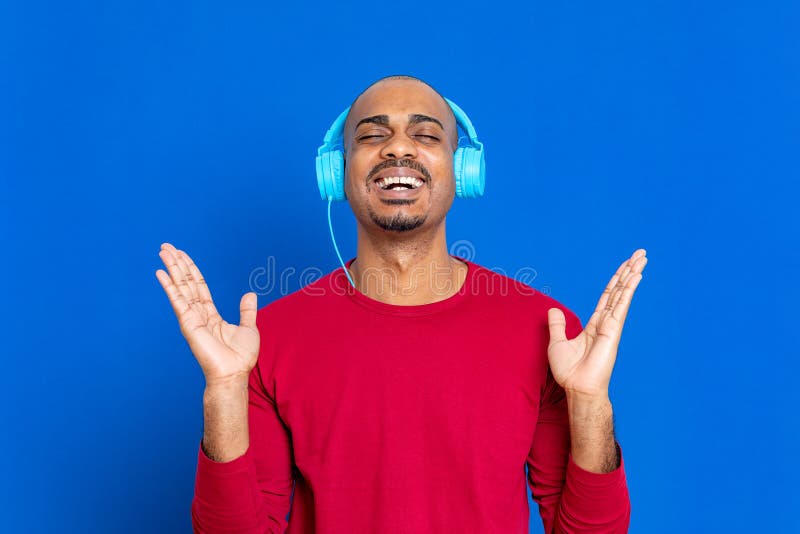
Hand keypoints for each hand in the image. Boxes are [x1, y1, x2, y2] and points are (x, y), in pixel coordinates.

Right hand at [155, 243, 258, 385]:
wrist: (234, 374)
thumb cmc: (240, 358)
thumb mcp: (248, 328)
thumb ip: (247, 311)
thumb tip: (250, 294)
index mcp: (211, 314)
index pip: (198, 286)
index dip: (190, 269)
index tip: (181, 254)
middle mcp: (198, 314)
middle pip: (185, 282)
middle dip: (177, 264)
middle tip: (166, 246)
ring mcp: (191, 318)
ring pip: (180, 287)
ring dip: (172, 268)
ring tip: (163, 251)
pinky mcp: (188, 324)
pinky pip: (178, 301)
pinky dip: (169, 286)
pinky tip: (161, 273)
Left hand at [547, 249, 647, 398]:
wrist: (577, 388)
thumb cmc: (569, 371)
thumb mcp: (557, 343)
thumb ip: (557, 325)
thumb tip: (553, 310)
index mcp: (595, 324)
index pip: (608, 296)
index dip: (616, 280)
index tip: (625, 266)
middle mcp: (606, 322)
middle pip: (620, 290)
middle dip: (629, 271)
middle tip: (641, 254)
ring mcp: (612, 325)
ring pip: (623, 294)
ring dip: (632, 275)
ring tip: (642, 258)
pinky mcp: (613, 330)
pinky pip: (621, 305)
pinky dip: (629, 289)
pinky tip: (636, 276)